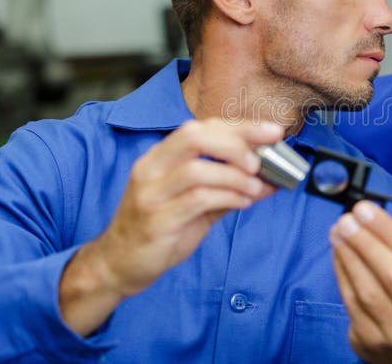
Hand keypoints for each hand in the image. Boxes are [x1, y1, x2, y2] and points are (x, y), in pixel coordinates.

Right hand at [60, 118, 283, 335]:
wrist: (118, 264)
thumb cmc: (161, 229)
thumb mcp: (198, 204)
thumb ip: (230, 188)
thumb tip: (270, 179)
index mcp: (161, 156)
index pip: (202, 127)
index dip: (240, 127)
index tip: (273, 132)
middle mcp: (152, 168)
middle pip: (194, 136)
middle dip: (235, 143)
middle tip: (259, 162)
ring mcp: (151, 193)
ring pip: (196, 169)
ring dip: (234, 176)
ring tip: (254, 188)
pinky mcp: (156, 219)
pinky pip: (196, 199)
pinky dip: (227, 197)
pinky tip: (242, 202)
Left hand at [329, 201, 391, 362]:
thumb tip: (366, 215)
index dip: (387, 229)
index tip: (365, 209)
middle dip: (366, 242)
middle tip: (346, 220)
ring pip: (369, 290)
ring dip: (350, 256)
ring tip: (337, 233)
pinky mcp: (370, 340)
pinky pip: (352, 302)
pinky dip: (342, 274)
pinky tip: (337, 254)